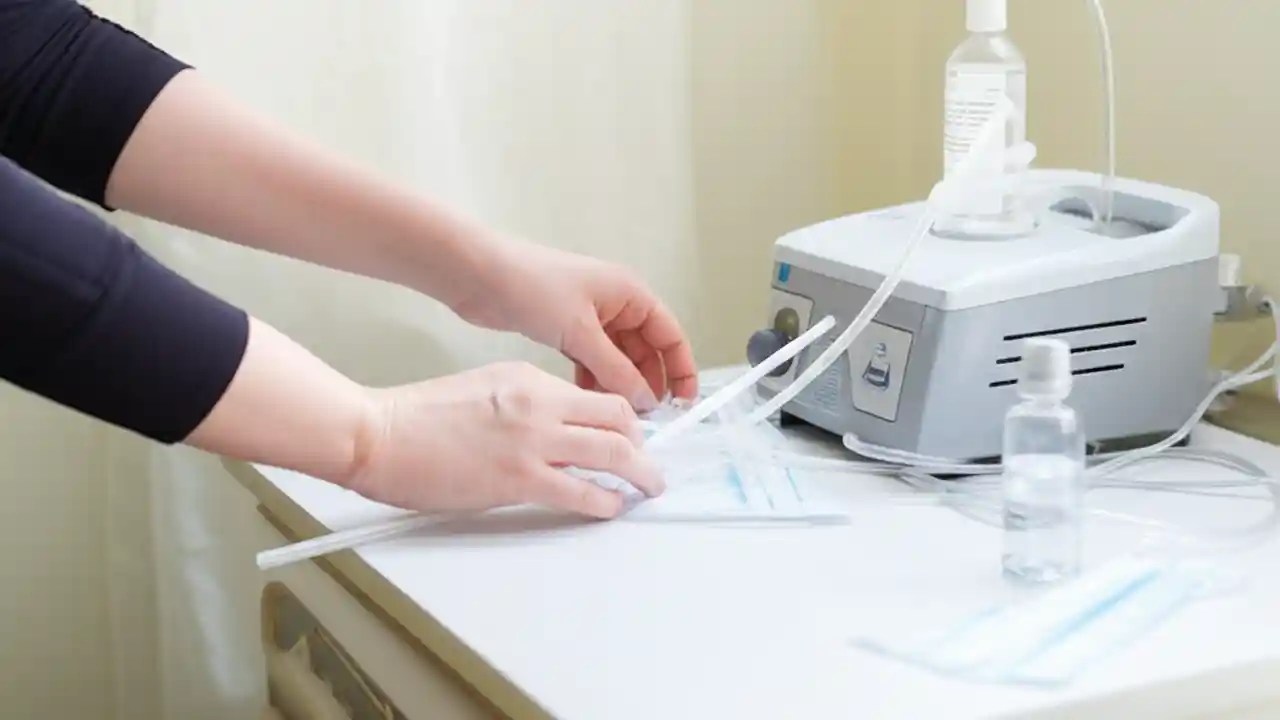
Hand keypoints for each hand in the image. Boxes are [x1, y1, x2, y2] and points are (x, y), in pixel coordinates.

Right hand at [346, 361, 664, 518]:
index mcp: (529, 378)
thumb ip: (523, 402)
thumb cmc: (418, 418)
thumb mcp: (484, 388)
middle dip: (642, 443)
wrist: (380, 434)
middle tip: (648, 463)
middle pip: (617, 417)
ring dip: (640, 473)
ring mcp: (532, 440)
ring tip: (648, 487)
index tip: (629, 435)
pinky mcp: (520, 478)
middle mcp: (540, 403)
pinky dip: (607, 501)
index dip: (621, 419)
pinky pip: (582, 490)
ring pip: (612, 452)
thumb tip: (552, 425)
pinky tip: (613, 507)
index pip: (594, 395)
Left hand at [459, 239, 698, 411]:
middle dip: (646, 382)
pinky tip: (586, 400)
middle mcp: (615, 304)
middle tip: (643, 417)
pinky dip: (593, 379)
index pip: (669, 335)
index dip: (681, 369)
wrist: (479, 276)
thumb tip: (645, 400)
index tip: (682, 403)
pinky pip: (592, 360)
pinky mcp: (566, 329)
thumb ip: (616, 370)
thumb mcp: (581, 333)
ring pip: (617, 359)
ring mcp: (590, 317)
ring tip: (613, 415)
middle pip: (645, 351)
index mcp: (630, 293)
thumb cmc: (533, 288)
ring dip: (617, 385)